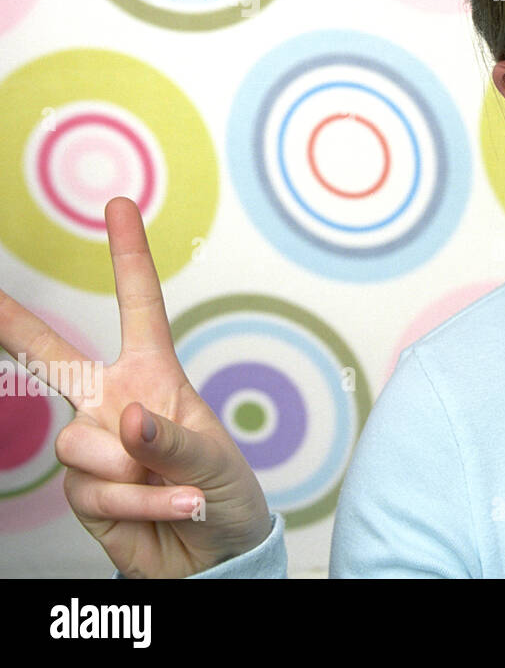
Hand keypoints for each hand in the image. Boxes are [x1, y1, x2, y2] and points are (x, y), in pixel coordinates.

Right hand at [0, 197, 271, 576]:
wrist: (211, 557)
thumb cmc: (225, 494)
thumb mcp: (217, 462)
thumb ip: (174, 439)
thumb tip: (126, 419)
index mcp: (156, 377)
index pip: (141, 308)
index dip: (128, 256)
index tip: (118, 205)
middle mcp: (114, 403)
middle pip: (53, 357)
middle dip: (15, 324)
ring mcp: (93, 446)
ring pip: (81, 443)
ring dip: (136, 473)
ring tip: (176, 488)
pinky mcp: (81, 490)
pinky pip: (93, 489)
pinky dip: (138, 503)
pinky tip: (169, 510)